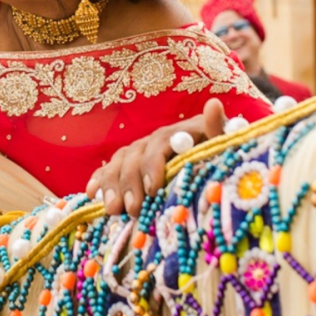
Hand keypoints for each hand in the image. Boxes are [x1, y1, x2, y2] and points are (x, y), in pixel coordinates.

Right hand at [85, 99, 225, 218]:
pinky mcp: (129, 165)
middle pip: (135, 155)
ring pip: (118, 163)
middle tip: (132, 209)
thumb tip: (213, 105)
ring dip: (112, 185)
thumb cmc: (222, 160)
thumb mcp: (224, 147)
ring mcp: (141, 152)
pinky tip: (92, 194)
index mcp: (180, 133)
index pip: (160, 143)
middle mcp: (157, 139)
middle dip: (130, 183)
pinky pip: (108, 169)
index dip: (153, 165)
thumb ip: (217, 129)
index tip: (154, 189)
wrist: (215, 167)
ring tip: (113, 210)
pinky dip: (99, 180)